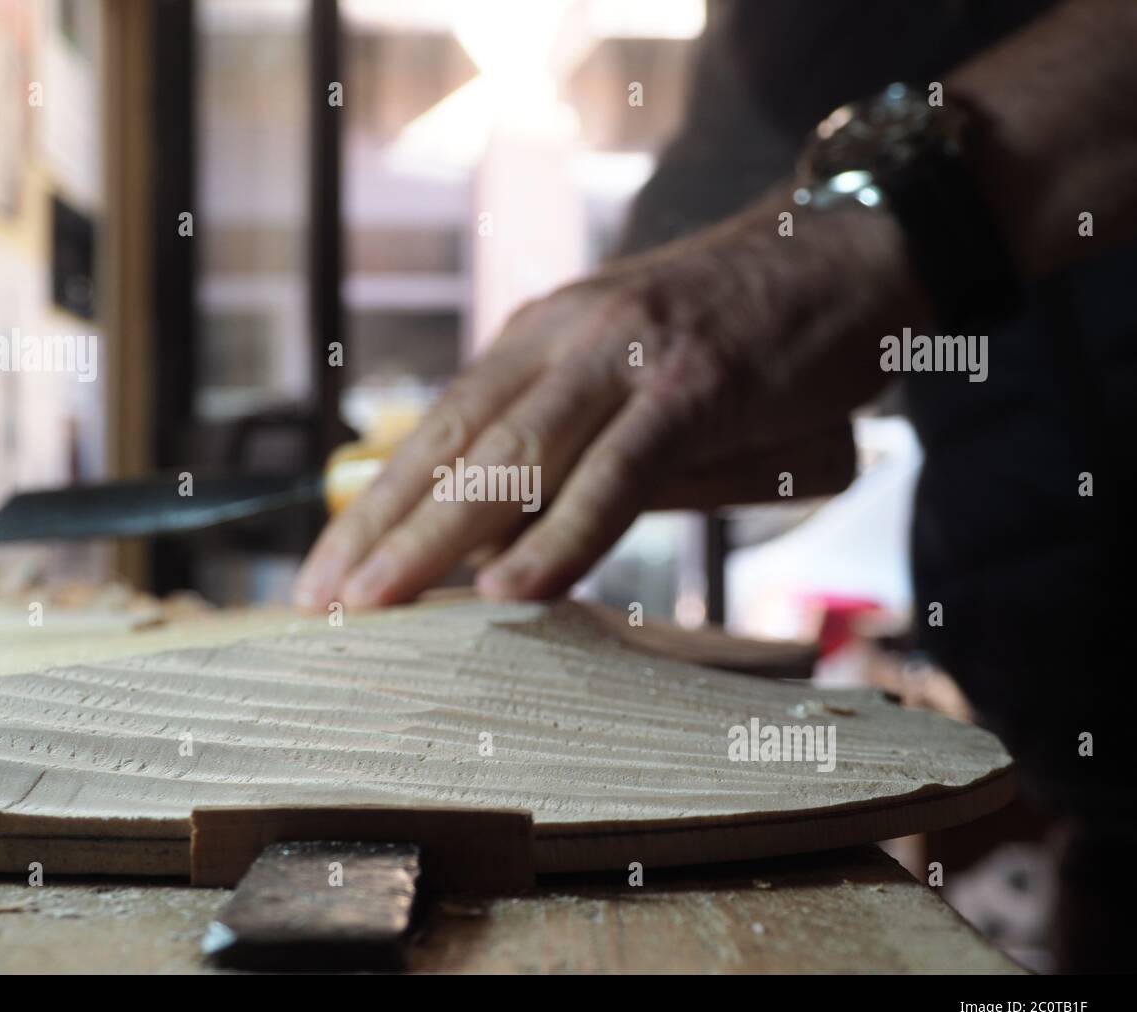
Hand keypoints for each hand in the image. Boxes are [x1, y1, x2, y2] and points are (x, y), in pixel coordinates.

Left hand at [295, 186, 926, 608]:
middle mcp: (563, 338)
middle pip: (451, 445)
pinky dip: (562, 534)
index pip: (436, 432)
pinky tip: (510, 589)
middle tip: (319, 602)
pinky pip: (617, 472)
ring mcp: (627, 356)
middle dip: (379, 530)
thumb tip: (509, 548)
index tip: (326, 573)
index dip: (375, 506)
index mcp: (538, 339)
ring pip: (515, 458)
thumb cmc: (736, 335)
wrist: (845, 253)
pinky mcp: (696, 384)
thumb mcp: (632, 384)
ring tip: (379, 603)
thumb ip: (573, 455)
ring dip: (439, 538)